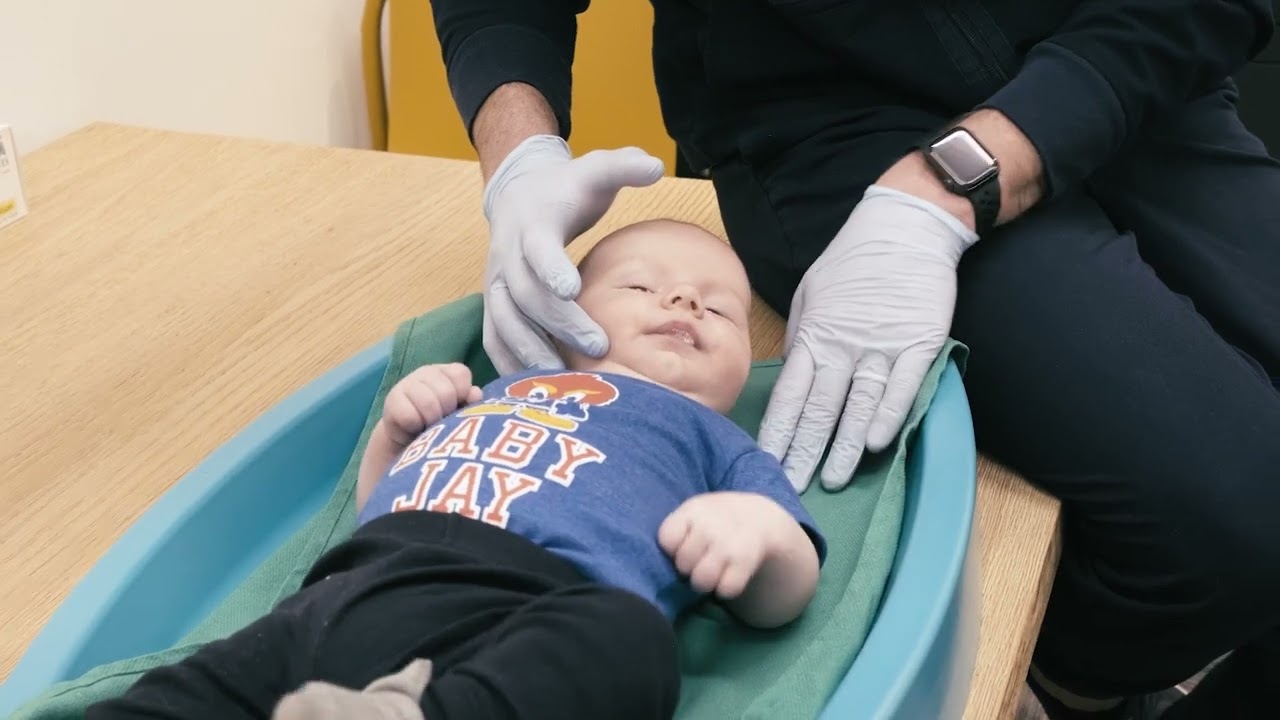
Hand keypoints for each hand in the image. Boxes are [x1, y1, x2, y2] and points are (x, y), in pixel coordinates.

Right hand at [381, 363, 482, 446]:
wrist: (407, 439)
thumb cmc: (439, 422)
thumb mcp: (458, 412)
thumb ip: (470, 402)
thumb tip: (475, 394)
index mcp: (446, 372)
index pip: (461, 374)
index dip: (462, 395)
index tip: (456, 407)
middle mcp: (426, 372)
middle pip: (446, 392)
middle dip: (447, 412)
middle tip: (441, 420)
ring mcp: (406, 383)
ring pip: (428, 403)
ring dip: (432, 421)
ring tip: (429, 426)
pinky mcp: (392, 400)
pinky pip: (410, 416)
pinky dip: (415, 427)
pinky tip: (414, 428)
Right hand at [482, 134, 665, 373]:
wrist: (519, 194)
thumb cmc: (566, 189)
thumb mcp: (593, 169)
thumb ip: (623, 166)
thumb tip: (655, 167)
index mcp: (532, 225)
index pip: (537, 249)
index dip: (551, 268)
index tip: (572, 289)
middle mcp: (507, 257)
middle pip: (526, 296)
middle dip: (559, 324)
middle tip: (598, 346)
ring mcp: (497, 284)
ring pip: (503, 323)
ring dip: (529, 352)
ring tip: (562, 379)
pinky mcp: (495, 304)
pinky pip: (494, 339)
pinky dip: (510, 364)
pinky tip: (536, 388)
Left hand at [657, 491, 794, 599]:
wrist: (757, 517)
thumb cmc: (714, 520)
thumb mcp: (693, 513)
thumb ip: (676, 531)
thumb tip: (661, 562)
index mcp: (693, 510)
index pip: (667, 540)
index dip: (672, 549)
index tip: (683, 545)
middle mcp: (710, 526)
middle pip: (683, 564)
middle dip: (689, 567)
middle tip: (700, 561)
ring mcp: (727, 544)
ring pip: (702, 581)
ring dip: (705, 582)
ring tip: (711, 571)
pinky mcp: (745, 561)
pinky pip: (726, 589)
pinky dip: (725, 589)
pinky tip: (727, 576)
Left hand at [758, 185, 976, 491]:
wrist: (906, 227)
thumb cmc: (852, 261)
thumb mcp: (811, 294)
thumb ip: (801, 337)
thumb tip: (790, 376)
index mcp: (813, 335)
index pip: (789, 394)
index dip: (777, 432)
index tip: (764, 462)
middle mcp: (843, 345)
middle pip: (819, 409)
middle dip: (803, 452)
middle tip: (791, 487)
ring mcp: (882, 346)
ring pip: (858, 405)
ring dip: (845, 447)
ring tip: (833, 480)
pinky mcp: (919, 343)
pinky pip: (902, 386)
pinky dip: (888, 415)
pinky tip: (877, 444)